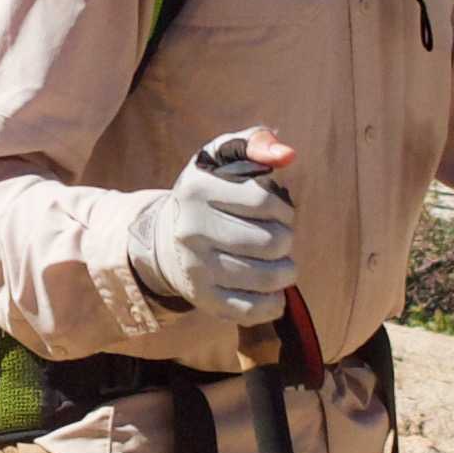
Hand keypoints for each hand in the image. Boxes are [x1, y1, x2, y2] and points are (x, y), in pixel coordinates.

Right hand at [132, 128, 302, 315]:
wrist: (165, 239)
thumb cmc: (209, 195)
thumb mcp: (223, 157)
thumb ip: (256, 143)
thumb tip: (287, 154)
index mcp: (197, 189)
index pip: (265, 201)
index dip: (283, 208)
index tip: (279, 211)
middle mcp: (192, 229)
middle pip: (271, 241)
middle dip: (286, 239)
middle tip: (278, 238)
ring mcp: (196, 267)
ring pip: (268, 276)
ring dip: (286, 271)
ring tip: (280, 263)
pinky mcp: (202, 298)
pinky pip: (252, 309)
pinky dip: (273, 302)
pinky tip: (274, 292)